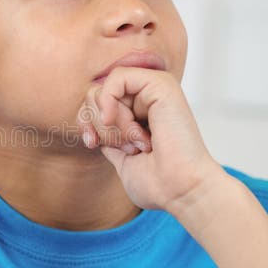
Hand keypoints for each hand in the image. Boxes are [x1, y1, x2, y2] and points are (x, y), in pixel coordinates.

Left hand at [77, 67, 221, 213]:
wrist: (181, 190)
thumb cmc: (158, 183)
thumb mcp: (120, 157)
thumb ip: (108, 136)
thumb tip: (92, 124)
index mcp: (140, 112)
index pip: (95, 101)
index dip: (86, 121)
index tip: (93, 143)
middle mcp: (148, 97)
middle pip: (95, 93)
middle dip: (99, 124)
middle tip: (125, 147)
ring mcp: (155, 89)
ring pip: (105, 87)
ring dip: (110, 122)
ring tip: (135, 143)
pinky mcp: (161, 84)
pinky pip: (118, 77)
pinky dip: (112, 102)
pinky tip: (125, 126)